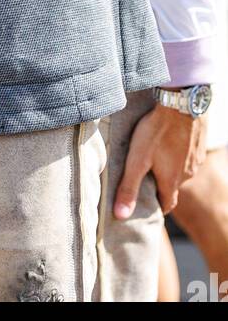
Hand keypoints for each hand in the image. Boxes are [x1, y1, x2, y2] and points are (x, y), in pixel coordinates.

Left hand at [113, 101, 207, 218]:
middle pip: (173, 186)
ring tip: (154, 154)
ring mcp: (196, 159)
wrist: (182, 104)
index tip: (148, 204)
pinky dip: (178, 152)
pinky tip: (167, 140)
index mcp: (172, 181)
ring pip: (181, 169)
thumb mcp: (137, 159)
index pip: (167, 205)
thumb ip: (129, 187)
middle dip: (161, 184)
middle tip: (146, 175)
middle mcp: (187, 174)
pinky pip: (188, 154)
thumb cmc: (157, 131)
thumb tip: (120, 216)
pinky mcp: (199, 144)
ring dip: (170, 166)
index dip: (157, 206)